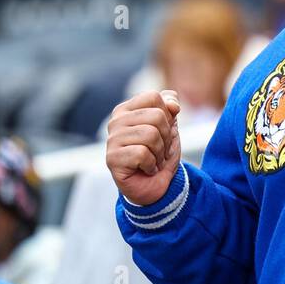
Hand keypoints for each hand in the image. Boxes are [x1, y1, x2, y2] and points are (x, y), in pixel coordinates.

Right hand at [106, 90, 182, 205]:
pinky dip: (152, 165)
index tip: (164, 131)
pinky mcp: (112, 158)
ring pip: (151, 135)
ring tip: (154, 160)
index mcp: (128, 109)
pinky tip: (146, 169)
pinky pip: (142, 153)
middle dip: (166, 137)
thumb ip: (170, 108)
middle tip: (160, 151)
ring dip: (160, 153)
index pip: (154, 97)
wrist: (154, 186)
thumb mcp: (170, 128)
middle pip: (157, 116)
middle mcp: (116, 121)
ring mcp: (112, 139)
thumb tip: (172, 102)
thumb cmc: (159, 154)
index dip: (168, 115)